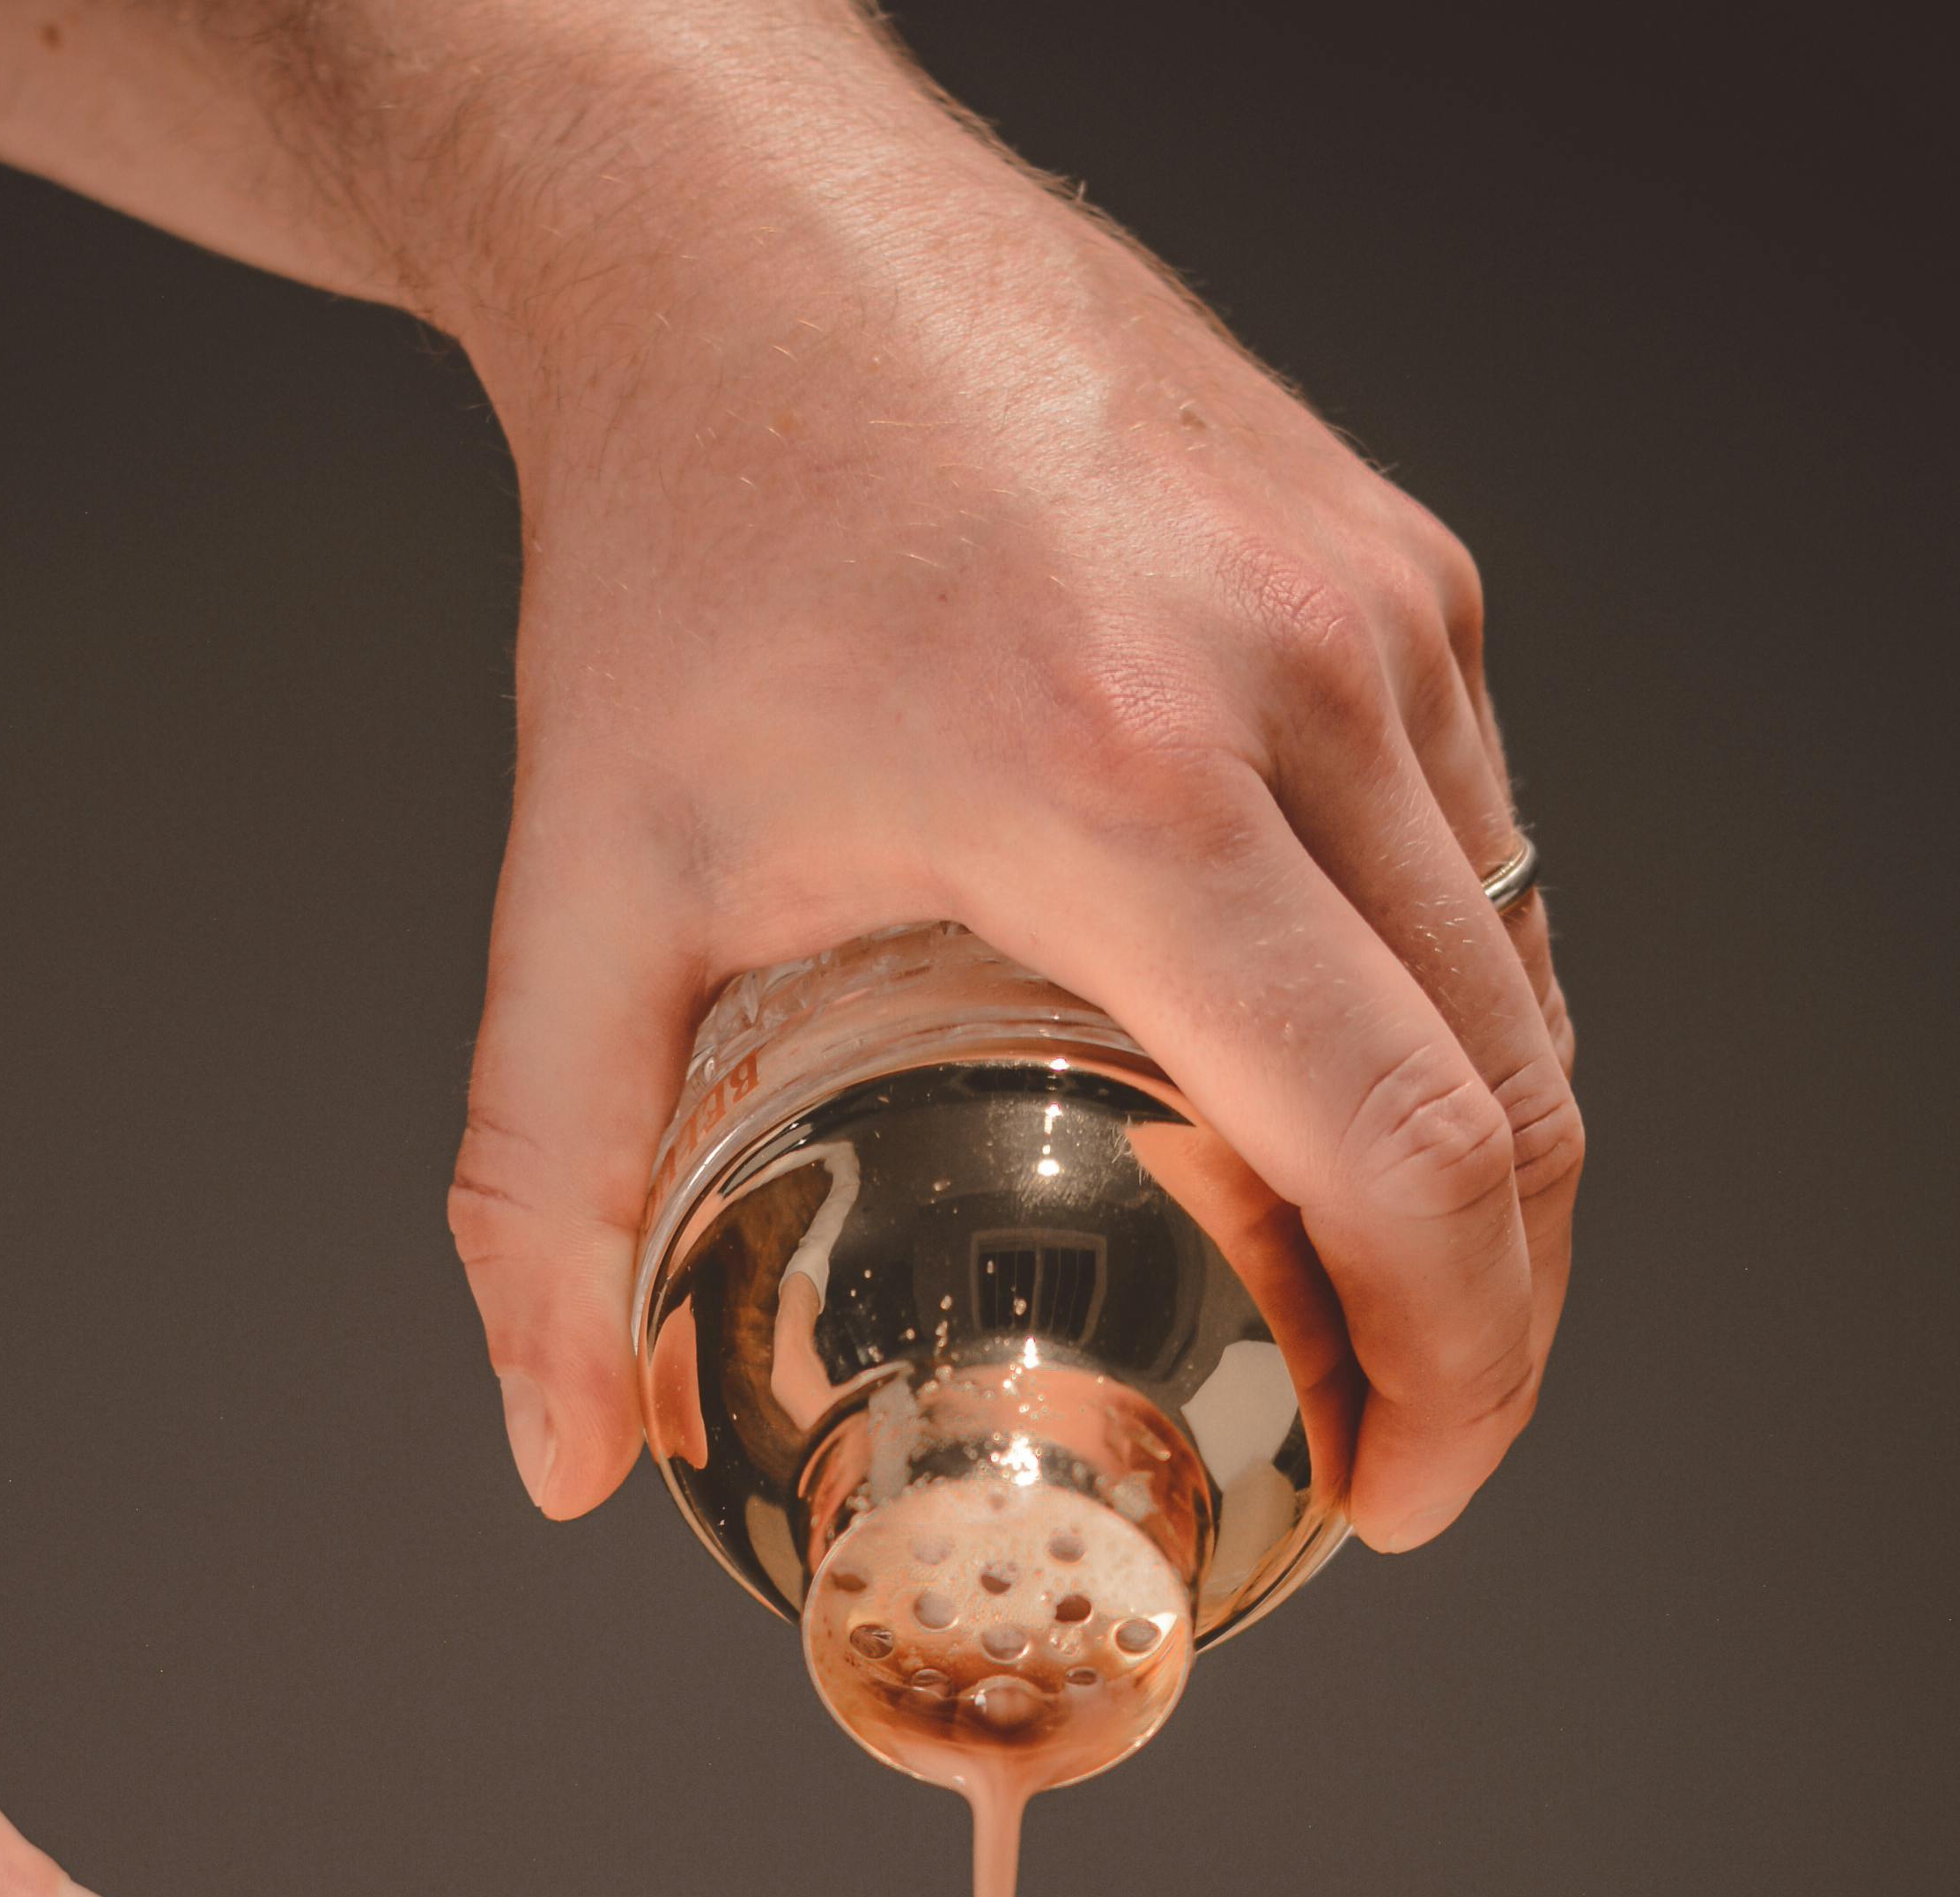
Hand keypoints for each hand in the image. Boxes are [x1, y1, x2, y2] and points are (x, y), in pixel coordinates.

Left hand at [0, 2, 1577, 1551]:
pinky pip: (1490, 846)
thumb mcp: (583, 888)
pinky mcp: (1403, 560)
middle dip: (1489, 1323)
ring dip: (1489, 1172)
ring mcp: (1377, 607)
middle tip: (1399, 1451)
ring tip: (1380, 1303)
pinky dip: (1463, 1007)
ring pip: (1525, 973)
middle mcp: (1298, 678)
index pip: (1399, 1148)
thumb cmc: (678, 525)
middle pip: (1514, 1095)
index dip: (1448, 1371)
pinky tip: (1358, 1091)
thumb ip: (547, 1191)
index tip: (1400, 1491)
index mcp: (1122, 782)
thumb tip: (557, 1447)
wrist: (739, 228)